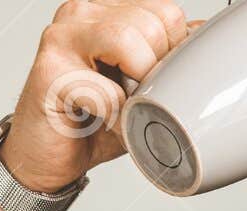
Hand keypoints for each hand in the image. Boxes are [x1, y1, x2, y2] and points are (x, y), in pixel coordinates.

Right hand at [5, 0, 193, 189]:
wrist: (43, 160)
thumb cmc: (89, 124)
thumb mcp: (141, 90)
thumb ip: (168, 63)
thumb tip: (203, 42)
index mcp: (106, 12)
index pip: (166, 11)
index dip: (176, 53)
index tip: (159, 84)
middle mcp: (82, 15)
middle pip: (154, 22)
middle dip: (158, 71)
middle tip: (139, 100)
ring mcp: (62, 37)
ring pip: (130, 41)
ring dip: (137, 89)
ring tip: (123, 108)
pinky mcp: (51, 70)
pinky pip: (106, 89)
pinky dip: (115, 116)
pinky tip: (104, 122)